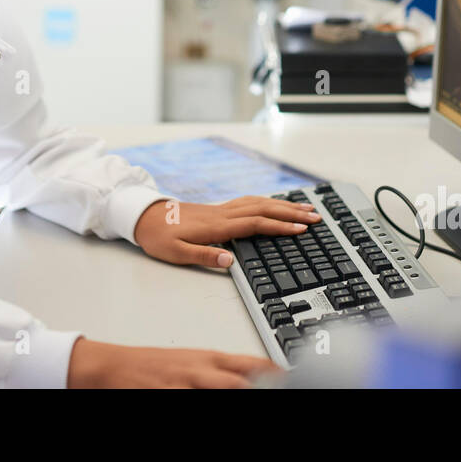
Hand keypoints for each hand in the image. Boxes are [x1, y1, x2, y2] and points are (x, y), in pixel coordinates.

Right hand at [67, 338, 280, 387]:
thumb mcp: (192, 362)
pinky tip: (215, 403)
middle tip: (280, 391)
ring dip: (239, 391)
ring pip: (220, 389)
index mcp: (209, 358)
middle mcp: (199, 370)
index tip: (293, 379)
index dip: (274, 373)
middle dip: (261, 388)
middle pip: (239, 381)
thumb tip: (256, 376)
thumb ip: (223, 370)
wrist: (111, 366)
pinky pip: (188, 401)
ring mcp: (182, 384)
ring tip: (260, 395)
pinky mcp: (165, 395)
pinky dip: (199, 402)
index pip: (250, 364)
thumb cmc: (155, 366)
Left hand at [133, 194, 320, 268]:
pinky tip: (275, 204)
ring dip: (283, 204)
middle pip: (264, 208)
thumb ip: (204, 255)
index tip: (301, 228)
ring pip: (259, 202)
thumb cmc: (159, 237)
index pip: (256, 223)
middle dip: (291, 212)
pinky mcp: (218, 209)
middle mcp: (223, 214)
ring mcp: (221, 209)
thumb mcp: (177, 253)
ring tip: (305, 207)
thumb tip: (230, 260)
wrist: (144, 216)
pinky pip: (249, 201)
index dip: (280, 225)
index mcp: (216, 226)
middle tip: (316, 216)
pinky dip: (268, 201)